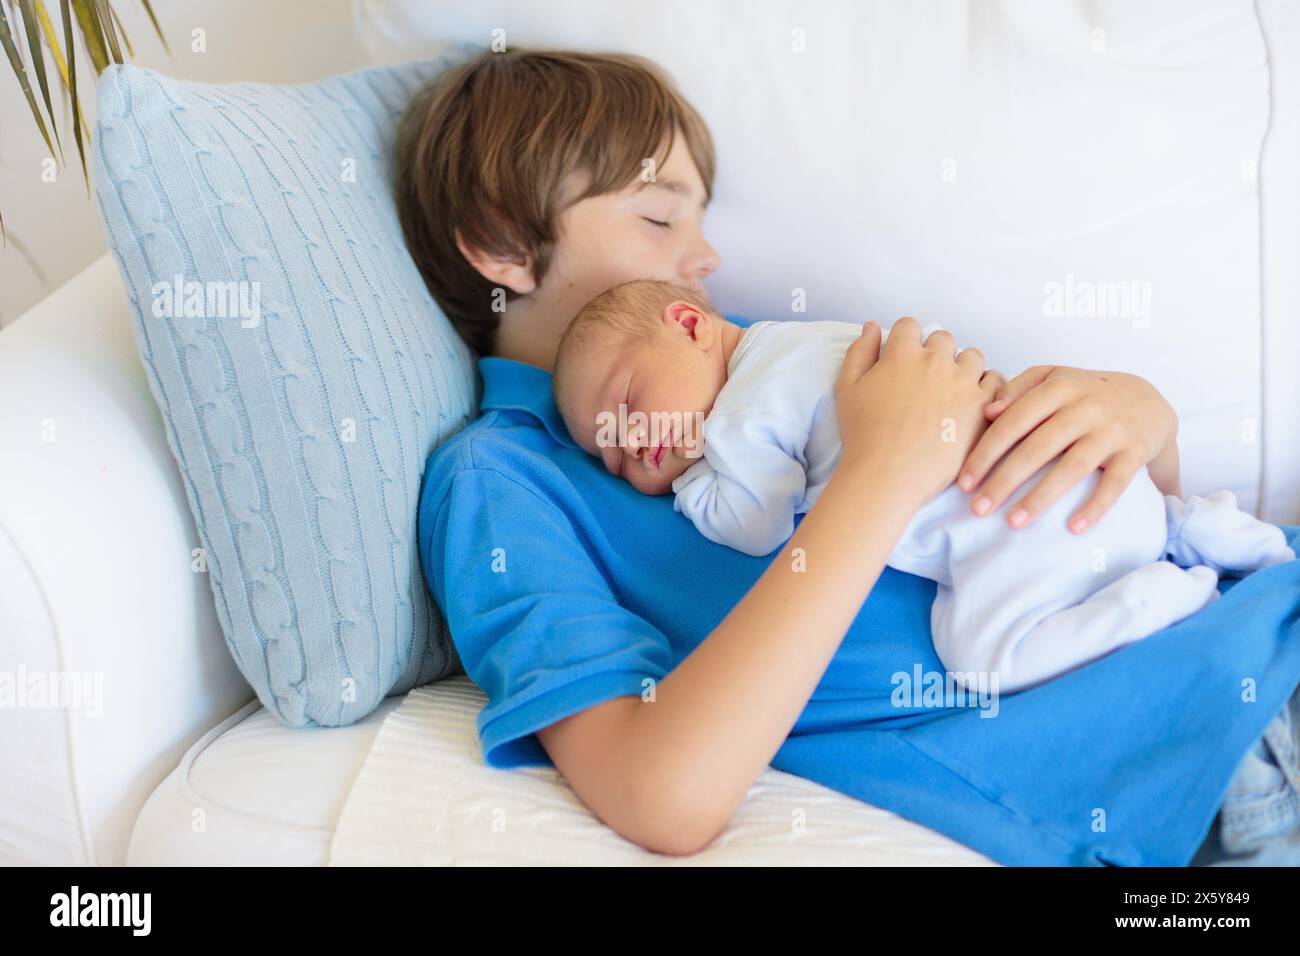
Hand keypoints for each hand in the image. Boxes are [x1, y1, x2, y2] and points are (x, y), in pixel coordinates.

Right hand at [835, 318, 1004, 507]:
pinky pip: (996, 381)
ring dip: (963, 366)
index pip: (909, 326)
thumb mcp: (847, 389)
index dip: (905, 340)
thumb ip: (859, 351)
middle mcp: (934, 362)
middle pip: (943, 339)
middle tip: (927, 379)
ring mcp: (961, 383)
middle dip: (936, 352)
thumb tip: (872, 327)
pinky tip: (974, 400)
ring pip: (972, 356)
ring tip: (953, 389)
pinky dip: (987, 386)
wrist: (887, 475)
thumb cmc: (862, 436)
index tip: (904, 358)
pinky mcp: (981, 407)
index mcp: (901, 354)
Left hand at [956, 365, 1178, 532]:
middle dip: (1003, 481)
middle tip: (978, 509)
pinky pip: (1114, 484)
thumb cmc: (1085, 393)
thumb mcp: (1052, 377)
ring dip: (1040, 498)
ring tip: (1013, 522)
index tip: (963, 482)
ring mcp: (1111, 431)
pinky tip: (1073, 528)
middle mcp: (1085, 407)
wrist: (1147, 399)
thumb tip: (987, 412)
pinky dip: (1095, 507)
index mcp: (1058, 387)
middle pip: (1037, 448)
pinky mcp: (1134, 452)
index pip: (1012, 422)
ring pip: (1071, 468)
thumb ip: (1017, 389)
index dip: (985, 453)